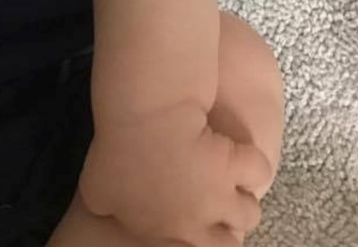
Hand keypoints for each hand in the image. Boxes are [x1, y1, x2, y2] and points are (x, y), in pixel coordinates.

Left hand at [78, 104, 272, 245]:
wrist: (147, 122)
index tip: (195, 224)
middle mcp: (199, 221)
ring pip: (249, 212)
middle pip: (229, 243)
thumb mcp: (97, 191)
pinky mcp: (239, 165)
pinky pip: (260, 172)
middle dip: (226, 227)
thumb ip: (109, 208)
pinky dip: (254, 165)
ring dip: (242, 199)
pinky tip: (241, 156)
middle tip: (218, 209)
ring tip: (233, 184)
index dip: (197, 237)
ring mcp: (222, 195)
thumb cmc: (116, 155)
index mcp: (166, 230)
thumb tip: (107, 212)